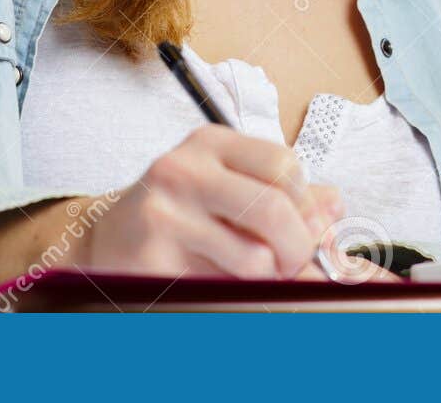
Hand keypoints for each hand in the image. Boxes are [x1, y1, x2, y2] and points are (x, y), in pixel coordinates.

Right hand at [62, 124, 346, 279]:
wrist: (104, 239)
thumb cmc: (177, 212)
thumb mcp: (226, 185)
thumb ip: (284, 194)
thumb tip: (336, 208)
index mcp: (210, 143)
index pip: (284, 165)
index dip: (306, 205)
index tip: (305, 228)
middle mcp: (183, 169)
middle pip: (275, 209)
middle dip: (299, 249)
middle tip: (293, 265)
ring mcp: (164, 213)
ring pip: (255, 259)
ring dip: (269, 280)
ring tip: (252, 276)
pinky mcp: (152, 259)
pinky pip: (222, 289)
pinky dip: (237, 296)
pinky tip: (221, 284)